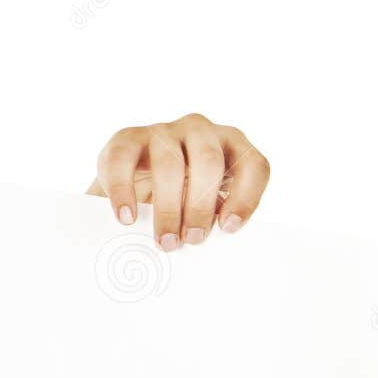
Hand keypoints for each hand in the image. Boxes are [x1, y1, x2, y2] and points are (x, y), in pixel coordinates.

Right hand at [87, 112, 270, 249]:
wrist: (133, 185)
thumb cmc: (182, 199)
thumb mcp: (205, 205)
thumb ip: (214, 216)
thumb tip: (210, 245)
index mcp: (231, 148)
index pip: (254, 165)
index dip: (246, 197)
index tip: (229, 228)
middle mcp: (201, 132)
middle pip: (209, 162)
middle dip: (201, 206)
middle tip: (193, 239)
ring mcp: (164, 131)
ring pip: (169, 163)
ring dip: (168, 208)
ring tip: (166, 240)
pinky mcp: (128, 137)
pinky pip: (124, 159)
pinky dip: (124, 191)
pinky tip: (127, 217)